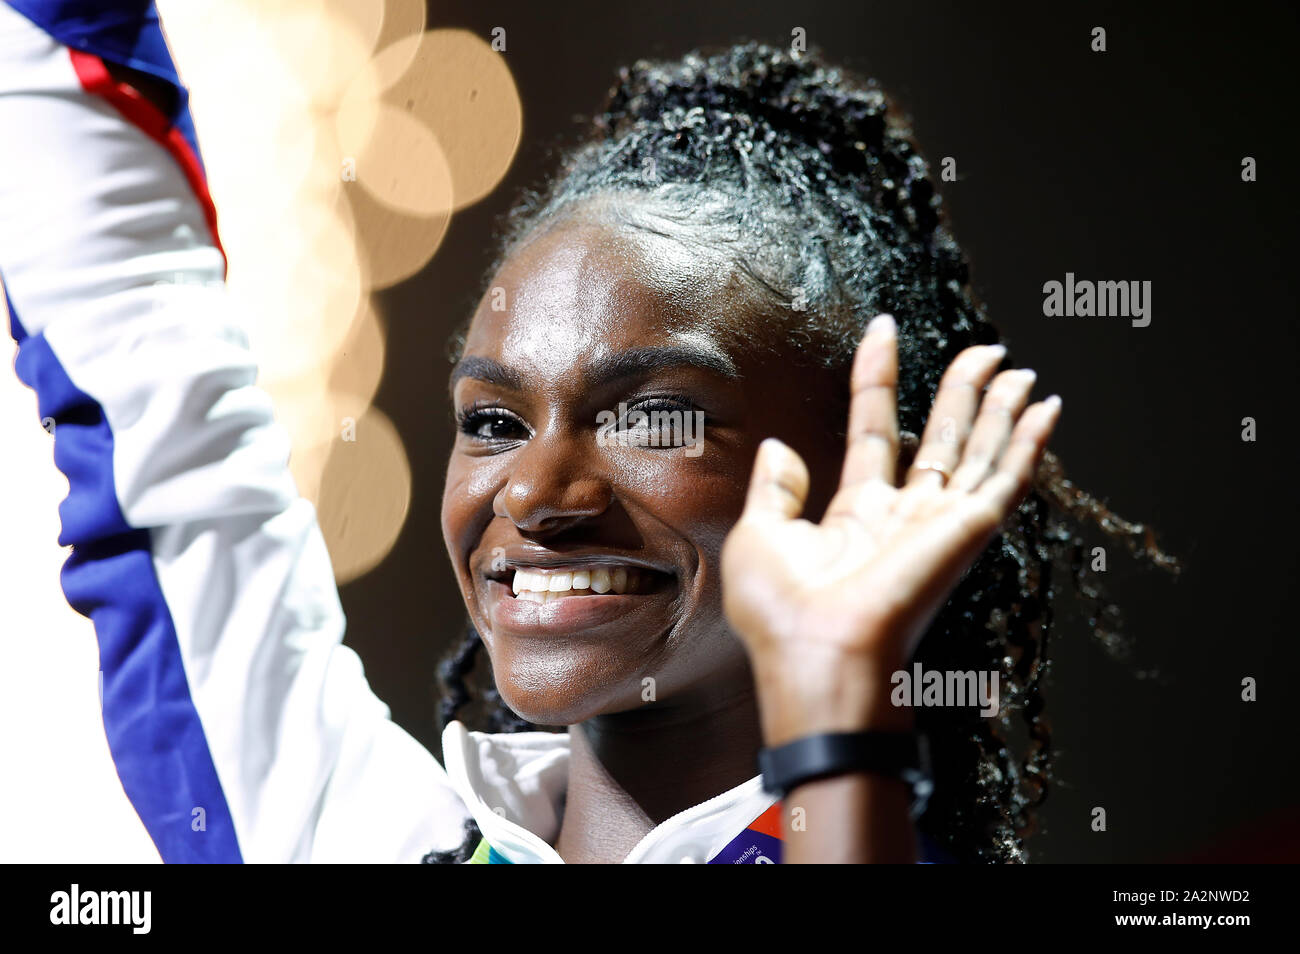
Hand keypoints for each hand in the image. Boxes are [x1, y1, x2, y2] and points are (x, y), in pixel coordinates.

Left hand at [721, 314, 1060, 741]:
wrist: (817, 657)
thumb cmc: (782, 616)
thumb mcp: (760, 537)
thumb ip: (775, 489)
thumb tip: (777, 447)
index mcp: (856, 517)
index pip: (874, 429)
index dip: (878, 379)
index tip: (883, 331)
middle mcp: (905, 519)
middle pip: (942, 438)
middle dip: (962, 392)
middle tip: (984, 351)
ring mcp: (940, 525)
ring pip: (980, 450)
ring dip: (999, 406)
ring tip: (1014, 365)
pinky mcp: (969, 532)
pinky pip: (1008, 478)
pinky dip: (1030, 442)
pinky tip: (1046, 408)